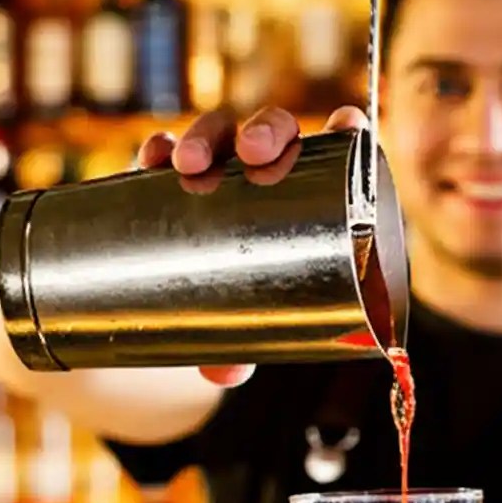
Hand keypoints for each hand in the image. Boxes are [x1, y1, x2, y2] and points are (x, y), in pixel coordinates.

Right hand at [135, 104, 369, 387]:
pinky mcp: (174, 176)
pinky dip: (160, 148)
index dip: (348, 129)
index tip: (346, 127)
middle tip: (253, 153)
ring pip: (221, 133)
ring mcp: (221, 169)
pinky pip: (167, 150)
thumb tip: (225, 375)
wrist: (190, 301)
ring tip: (189, 164)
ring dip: (207, 136)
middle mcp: (269, 170)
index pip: (341, 148)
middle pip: (277, 130)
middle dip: (266, 130)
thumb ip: (248, 343)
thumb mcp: (255, 325)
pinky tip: (153, 157)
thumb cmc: (249, 305)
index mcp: (314, 194)